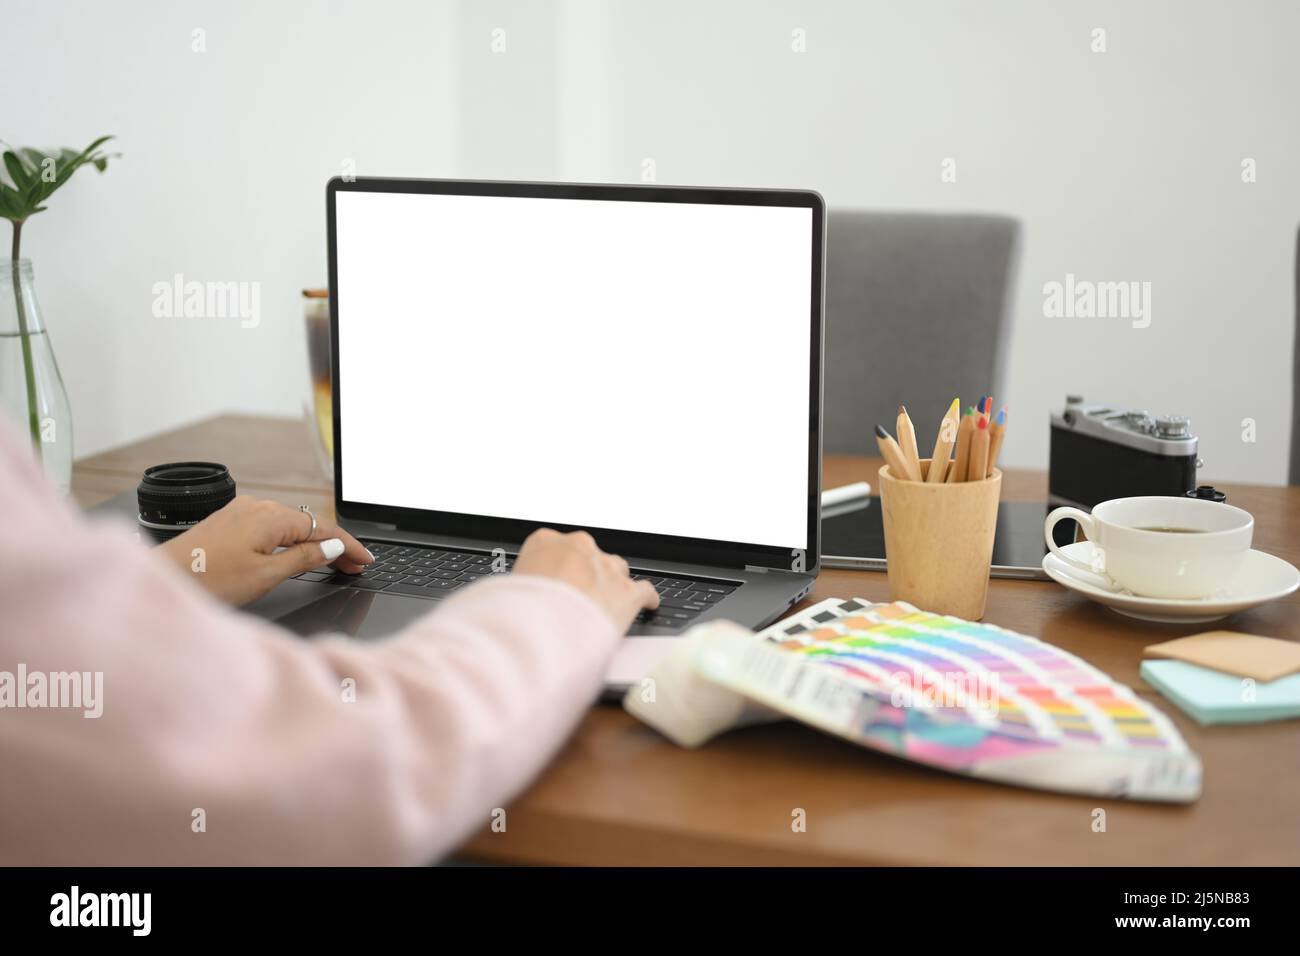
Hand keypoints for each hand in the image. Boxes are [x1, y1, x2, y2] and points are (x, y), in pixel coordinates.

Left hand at [158, 496, 373, 605]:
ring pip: (290, 526)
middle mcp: (257, 507)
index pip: (324, 528)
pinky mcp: (229, 522)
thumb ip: (303, 557)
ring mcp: (241, 512)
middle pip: (309, 525)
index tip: (366, 559)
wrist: (160, 579)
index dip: (349, 546)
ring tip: (333, 563)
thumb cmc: (205, 580)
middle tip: (355, 566)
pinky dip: (291, 541)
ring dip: (314, 543)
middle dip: (335, 545)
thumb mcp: (266, 574)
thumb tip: (331, 547)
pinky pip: (271, 528)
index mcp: (271, 516)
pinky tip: (297, 554)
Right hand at [513, 528, 658, 629]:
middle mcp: (579, 548)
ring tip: (606, 604)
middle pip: (588, 556)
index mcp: (545, 541)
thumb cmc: (519, 608)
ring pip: (616, 570)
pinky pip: (644, 591)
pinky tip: (646, 606)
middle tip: (577, 597)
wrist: (543, 626)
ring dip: (612, 585)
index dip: (555, 568)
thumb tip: (511, 599)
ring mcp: (606, 567)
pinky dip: (645, 600)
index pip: (552, 547)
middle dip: (585, 575)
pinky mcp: (627, 592)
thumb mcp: (507, 587)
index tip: (555, 581)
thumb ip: (519, 585)